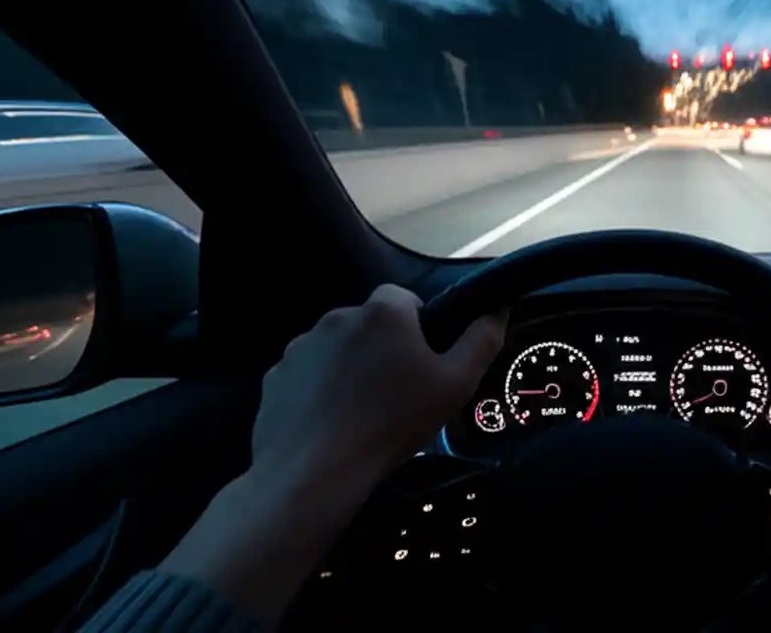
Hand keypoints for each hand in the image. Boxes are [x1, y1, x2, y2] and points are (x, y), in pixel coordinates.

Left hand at [253, 283, 505, 489]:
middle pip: (370, 325)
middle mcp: (337, 316)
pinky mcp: (274, 375)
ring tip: (361, 414)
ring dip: (350, 368)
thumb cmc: (394, 423)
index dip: (419, 328)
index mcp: (384, 312)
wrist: (316, 471)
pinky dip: (318, 391)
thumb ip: (482, 340)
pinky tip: (329, 424)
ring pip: (337, 349)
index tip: (423, 364)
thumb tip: (496, 308)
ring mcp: (300, 345)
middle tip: (397, 394)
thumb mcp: (456, 385)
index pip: (406, 299)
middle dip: (384, 349)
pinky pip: (306, 375)